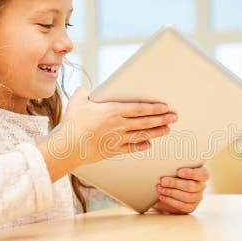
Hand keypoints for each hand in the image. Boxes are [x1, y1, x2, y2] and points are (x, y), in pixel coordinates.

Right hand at [39, 87, 176, 179]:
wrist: (68, 147)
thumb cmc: (72, 124)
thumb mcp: (77, 101)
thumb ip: (84, 93)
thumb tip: (85, 90)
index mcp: (112, 111)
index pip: (139, 109)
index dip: (153, 108)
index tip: (165, 107)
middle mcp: (119, 125)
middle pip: (145, 122)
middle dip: (161, 119)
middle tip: (174, 117)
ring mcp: (117, 139)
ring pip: (141, 135)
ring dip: (156, 132)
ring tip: (167, 129)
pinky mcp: (112, 150)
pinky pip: (131, 148)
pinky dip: (141, 146)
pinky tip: (149, 145)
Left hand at [152, 166, 208, 214]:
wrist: (167, 189)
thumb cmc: (173, 175)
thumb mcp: (174, 169)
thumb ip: (174, 166)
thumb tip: (162, 163)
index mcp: (201, 174)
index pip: (203, 174)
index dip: (192, 173)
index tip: (179, 172)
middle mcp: (201, 186)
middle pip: (192, 186)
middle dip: (175, 183)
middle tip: (163, 181)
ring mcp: (197, 197)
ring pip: (187, 197)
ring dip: (171, 192)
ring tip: (160, 188)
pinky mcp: (191, 207)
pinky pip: (182, 206)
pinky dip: (170, 201)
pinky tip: (162, 196)